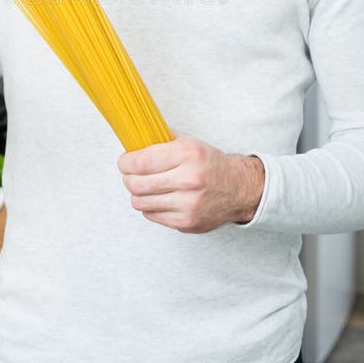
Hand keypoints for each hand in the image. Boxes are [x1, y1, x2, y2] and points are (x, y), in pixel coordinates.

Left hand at [117, 135, 264, 232]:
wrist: (239, 188)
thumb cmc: (209, 164)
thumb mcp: (189, 142)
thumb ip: (160, 140)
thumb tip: (132, 140)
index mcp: (188, 155)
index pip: (141, 162)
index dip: (125, 162)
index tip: (124, 161)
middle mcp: (189, 180)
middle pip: (137, 184)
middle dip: (128, 178)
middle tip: (130, 173)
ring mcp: (188, 204)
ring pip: (140, 203)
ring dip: (137, 194)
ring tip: (144, 186)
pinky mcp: (187, 222)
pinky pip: (152, 215)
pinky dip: (150, 206)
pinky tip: (159, 197)